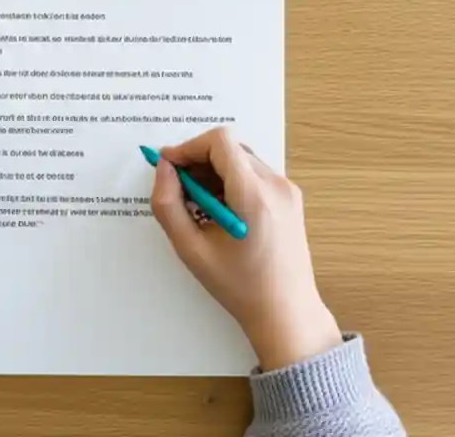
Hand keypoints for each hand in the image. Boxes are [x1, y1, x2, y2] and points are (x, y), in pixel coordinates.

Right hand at [150, 127, 342, 370]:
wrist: (286, 312)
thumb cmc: (240, 287)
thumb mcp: (192, 249)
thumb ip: (168, 205)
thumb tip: (164, 170)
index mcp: (254, 195)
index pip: (219, 142)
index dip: (188, 148)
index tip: (169, 166)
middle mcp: (276, 185)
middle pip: (230, 148)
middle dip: (199, 162)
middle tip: (178, 190)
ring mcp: (287, 190)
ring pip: (242, 159)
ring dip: (214, 172)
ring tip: (199, 207)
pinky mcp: (291, 198)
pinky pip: (255, 174)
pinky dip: (232, 182)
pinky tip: (220, 213)